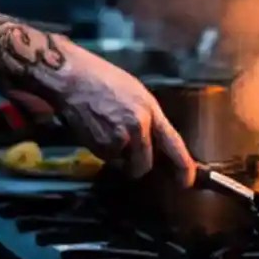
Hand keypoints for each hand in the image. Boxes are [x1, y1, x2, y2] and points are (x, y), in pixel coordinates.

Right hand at [47, 41, 195, 185]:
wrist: (71, 77)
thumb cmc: (99, 77)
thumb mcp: (133, 92)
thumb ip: (146, 116)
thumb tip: (151, 137)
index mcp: (150, 110)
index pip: (174, 145)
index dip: (183, 167)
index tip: (186, 181)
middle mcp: (138, 127)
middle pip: (144, 163)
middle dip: (137, 164)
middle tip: (127, 156)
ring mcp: (119, 138)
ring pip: (121, 161)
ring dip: (115, 154)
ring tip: (103, 129)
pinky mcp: (100, 146)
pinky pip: (105, 157)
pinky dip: (100, 149)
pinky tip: (93, 129)